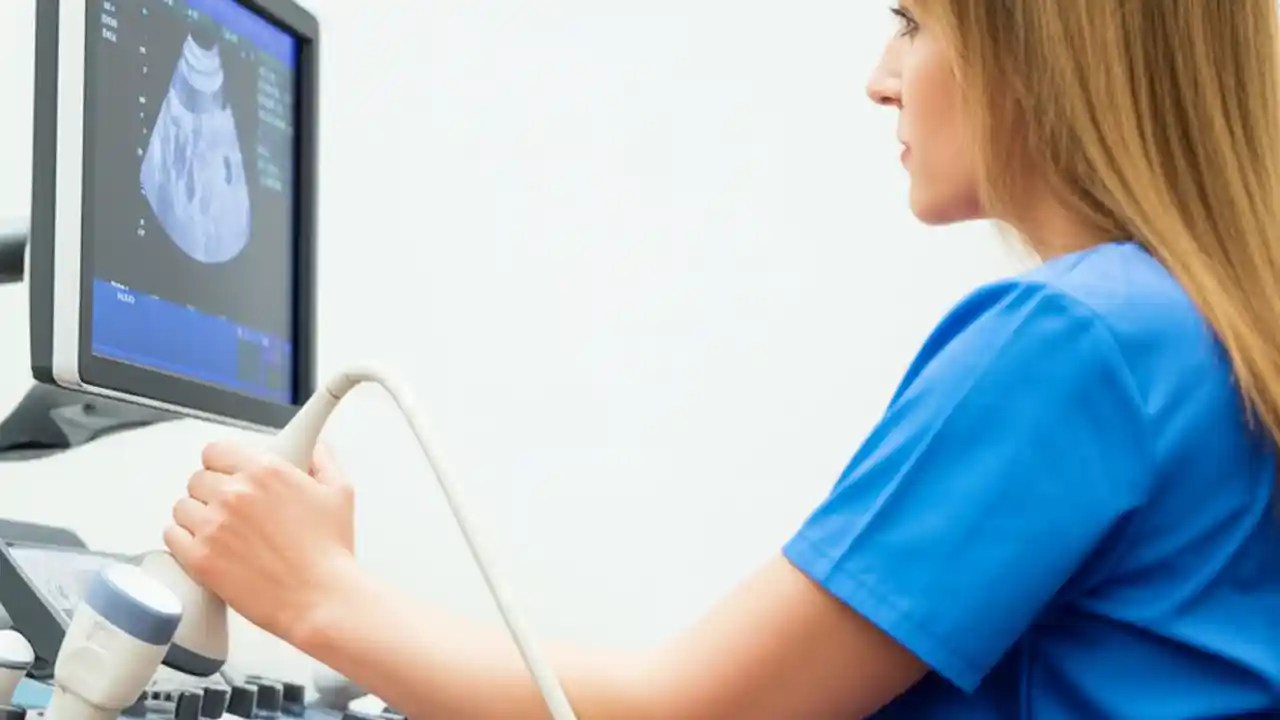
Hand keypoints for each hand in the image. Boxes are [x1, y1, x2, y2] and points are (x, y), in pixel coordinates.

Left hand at [164, 441, 357, 643]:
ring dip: (195, 515)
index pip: (216, 451)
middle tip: (229, 508)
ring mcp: (213, 526)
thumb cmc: (330, 551)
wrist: (320, 598)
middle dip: (211, 491)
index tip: (227, 474)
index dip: (221, 463)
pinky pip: (171, 535)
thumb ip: (323, 462)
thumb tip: (315, 449)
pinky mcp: (200, 558)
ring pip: (182, 506)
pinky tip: (204, 545)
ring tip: (217, 530)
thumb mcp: (339, 493)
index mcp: (265, 471)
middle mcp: (235, 494)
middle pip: (197, 478)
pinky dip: (182, 539)